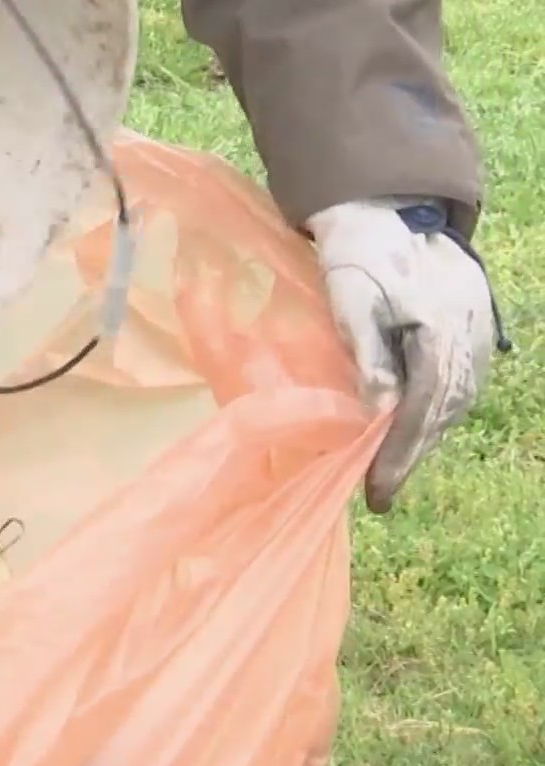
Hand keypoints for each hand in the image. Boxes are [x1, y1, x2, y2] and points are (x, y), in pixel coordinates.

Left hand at [305, 198, 513, 512]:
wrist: (388, 208)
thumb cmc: (358, 255)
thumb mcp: (352, 303)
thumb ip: (368, 356)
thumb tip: (379, 411)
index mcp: (440, 328)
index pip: (423, 407)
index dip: (400, 452)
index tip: (377, 489)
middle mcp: (469, 335)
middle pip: (445, 411)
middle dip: (411, 455)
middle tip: (380, 493)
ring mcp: (478, 330)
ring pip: (457, 399)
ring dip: (425, 437)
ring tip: (392, 470)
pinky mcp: (475, 327)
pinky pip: (461, 382)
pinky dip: (438, 413)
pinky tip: (414, 430)